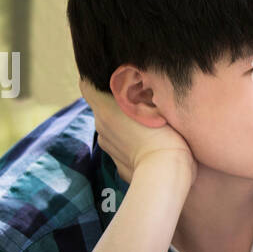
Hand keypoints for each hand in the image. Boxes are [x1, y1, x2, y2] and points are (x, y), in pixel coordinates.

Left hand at [80, 78, 196, 186]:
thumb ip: (137, 89)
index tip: (115, 76)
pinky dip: (131, 141)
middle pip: (103, 105)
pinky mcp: (118, 164)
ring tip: (148, 122)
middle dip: (117, 100)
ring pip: (112, 126)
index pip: (87, 83)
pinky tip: (149, 143)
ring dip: (125, 122)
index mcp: (104, 108)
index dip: (97, 77)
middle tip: (141, 98)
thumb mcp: (153, 102)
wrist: (165, 175)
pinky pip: (122, 145)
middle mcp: (100, 126)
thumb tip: (131, 79)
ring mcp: (107, 147)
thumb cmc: (164, 134)